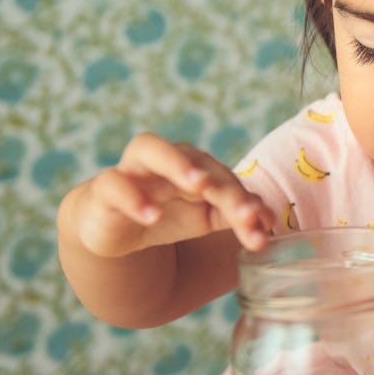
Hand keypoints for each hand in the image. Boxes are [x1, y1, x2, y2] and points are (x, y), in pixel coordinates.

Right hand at [65, 133, 274, 257]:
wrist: (112, 225)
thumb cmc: (165, 213)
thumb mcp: (204, 216)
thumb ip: (235, 214)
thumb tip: (269, 220)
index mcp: (193, 164)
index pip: (224, 177)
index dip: (245, 201)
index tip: (263, 226)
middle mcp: (165, 159)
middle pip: (195, 158)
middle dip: (221, 183)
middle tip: (243, 209)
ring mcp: (132, 170)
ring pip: (149, 148)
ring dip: (176, 163)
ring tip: (200, 185)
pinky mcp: (104, 188)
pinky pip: (114, 182)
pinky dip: (133, 196)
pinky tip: (151, 215)